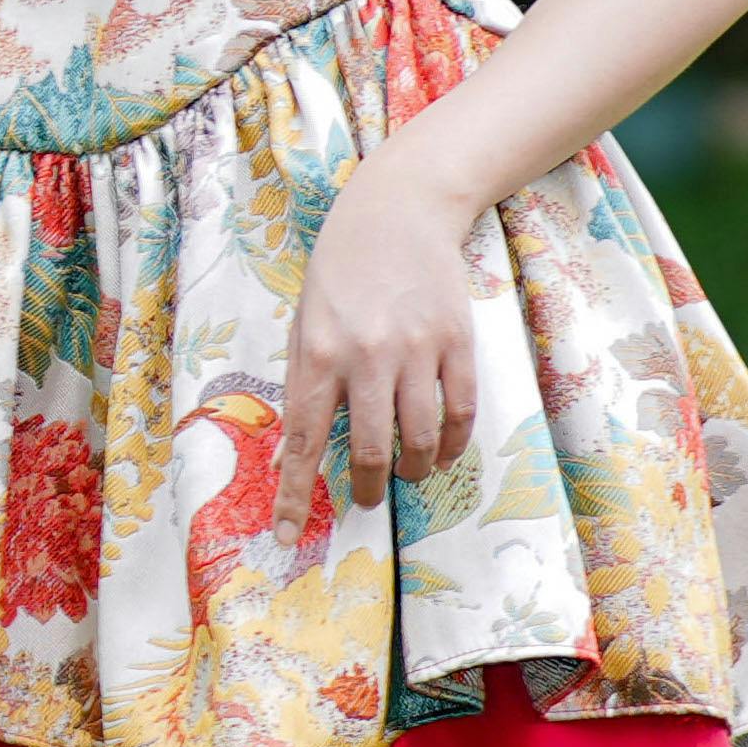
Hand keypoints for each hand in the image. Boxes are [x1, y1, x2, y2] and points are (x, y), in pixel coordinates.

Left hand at [277, 153, 480, 539]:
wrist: (398, 211)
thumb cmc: (341, 270)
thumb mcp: (305, 320)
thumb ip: (305, 382)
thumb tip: (297, 450)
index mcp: (318, 352)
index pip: (302, 440)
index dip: (294, 494)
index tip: (288, 536)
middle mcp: (367, 355)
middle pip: (369, 449)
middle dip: (366, 488)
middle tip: (366, 498)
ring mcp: (417, 349)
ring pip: (420, 438)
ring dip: (414, 469)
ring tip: (407, 471)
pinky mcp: (458, 341)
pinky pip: (460, 412)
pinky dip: (452, 443)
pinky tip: (442, 450)